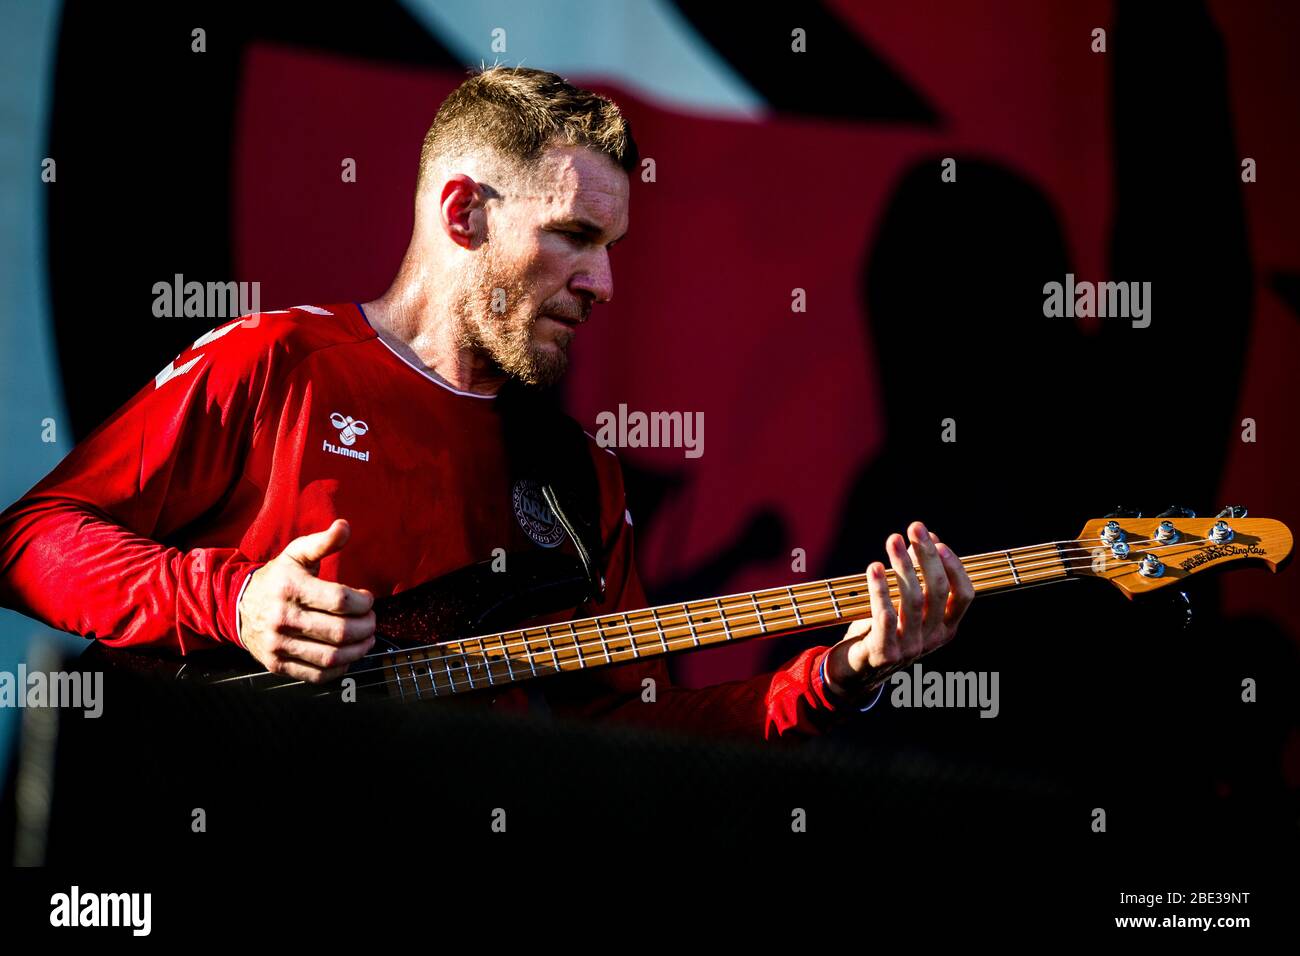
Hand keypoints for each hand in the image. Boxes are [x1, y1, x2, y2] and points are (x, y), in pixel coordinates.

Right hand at [237, 518, 376, 682]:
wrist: (238, 606)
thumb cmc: (277, 578)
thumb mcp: (297, 554)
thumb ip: (323, 542)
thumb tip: (345, 527)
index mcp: (290, 587)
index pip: (340, 600)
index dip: (363, 602)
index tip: (367, 600)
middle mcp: (283, 618)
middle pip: (340, 631)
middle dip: (366, 626)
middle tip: (371, 620)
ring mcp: (278, 645)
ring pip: (331, 656)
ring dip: (358, 650)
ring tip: (367, 639)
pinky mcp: (277, 664)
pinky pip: (317, 675)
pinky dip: (340, 669)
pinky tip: (348, 656)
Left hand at [824, 521, 972, 703]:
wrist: (856, 671)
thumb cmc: (883, 630)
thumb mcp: (906, 607)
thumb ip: (918, 578)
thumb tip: (928, 538)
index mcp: (946, 628)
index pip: (964, 595)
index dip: (954, 566)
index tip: (937, 540)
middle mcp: (933, 639)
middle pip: (937, 590)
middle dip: (926, 555)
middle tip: (914, 527)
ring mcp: (910, 649)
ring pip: (913, 600)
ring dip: (903, 565)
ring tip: (893, 540)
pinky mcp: (885, 654)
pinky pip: (885, 617)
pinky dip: (880, 590)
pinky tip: (874, 568)